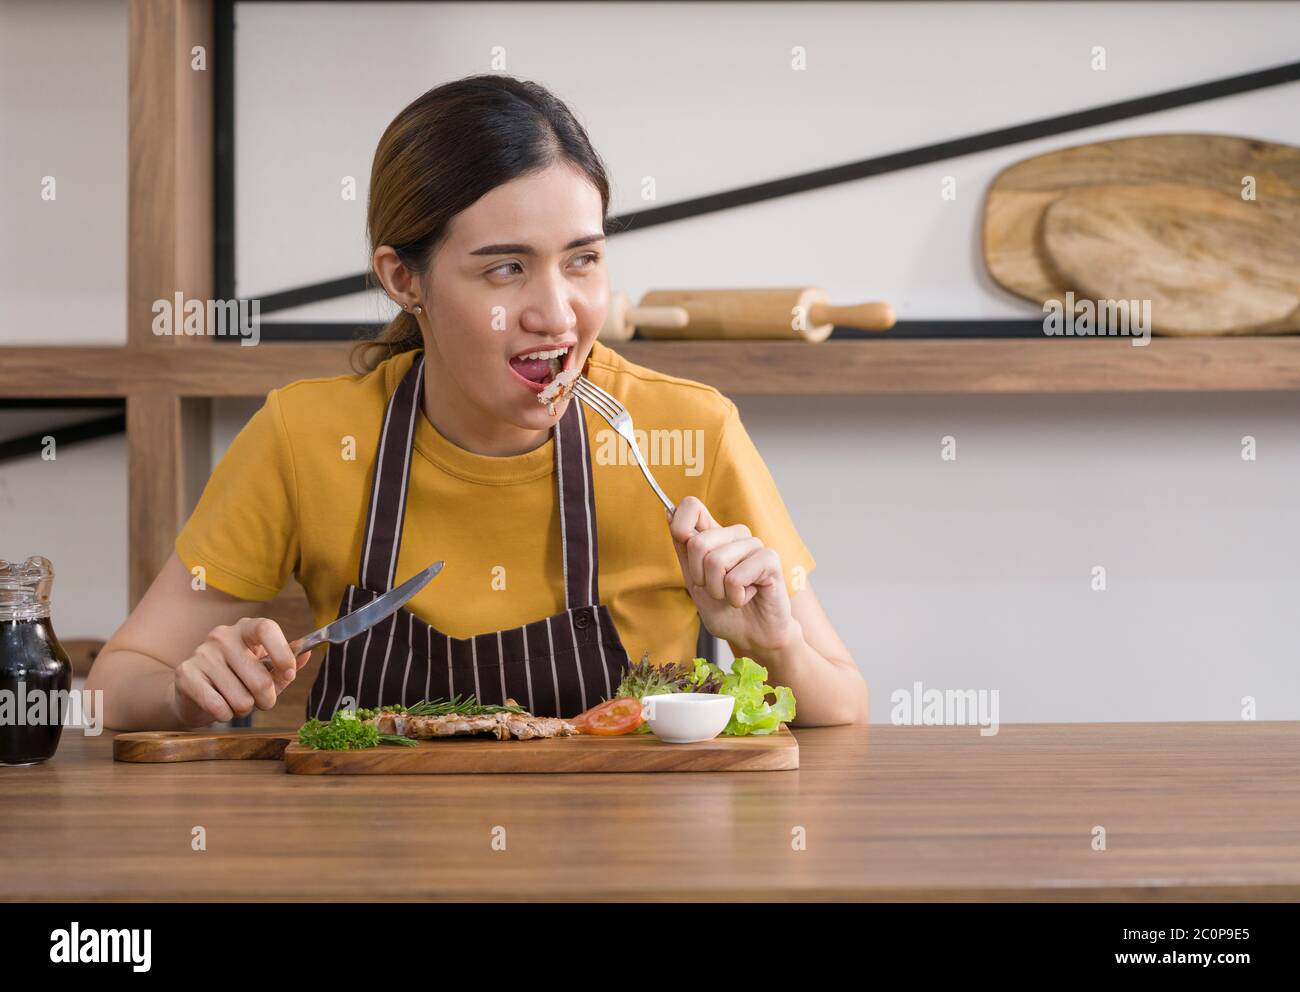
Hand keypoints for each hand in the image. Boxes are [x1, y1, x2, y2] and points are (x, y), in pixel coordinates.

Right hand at [167, 617, 311, 726]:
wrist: (195, 693)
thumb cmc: (239, 679)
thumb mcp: (265, 670)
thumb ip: (287, 664)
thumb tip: (307, 652)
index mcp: (246, 629)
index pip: (266, 628)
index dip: (282, 653)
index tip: (289, 674)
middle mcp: (223, 636)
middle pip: (260, 678)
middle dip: (267, 700)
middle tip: (261, 701)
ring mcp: (202, 653)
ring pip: (241, 699)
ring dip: (244, 709)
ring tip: (236, 701)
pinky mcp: (186, 674)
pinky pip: (219, 707)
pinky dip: (225, 715)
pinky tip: (220, 707)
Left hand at [667, 496, 799, 657]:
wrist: (753, 636)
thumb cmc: (726, 610)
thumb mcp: (695, 582)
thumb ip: (684, 551)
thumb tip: (668, 513)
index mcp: (715, 536)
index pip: (692, 506)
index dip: (679, 522)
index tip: (681, 542)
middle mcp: (734, 535)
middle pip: (698, 542)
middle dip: (700, 577)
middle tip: (716, 590)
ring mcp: (753, 545)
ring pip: (716, 561)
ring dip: (719, 591)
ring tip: (733, 595)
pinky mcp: (769, 559)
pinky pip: (736, 577)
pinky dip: (736, 597)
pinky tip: (748, 597)